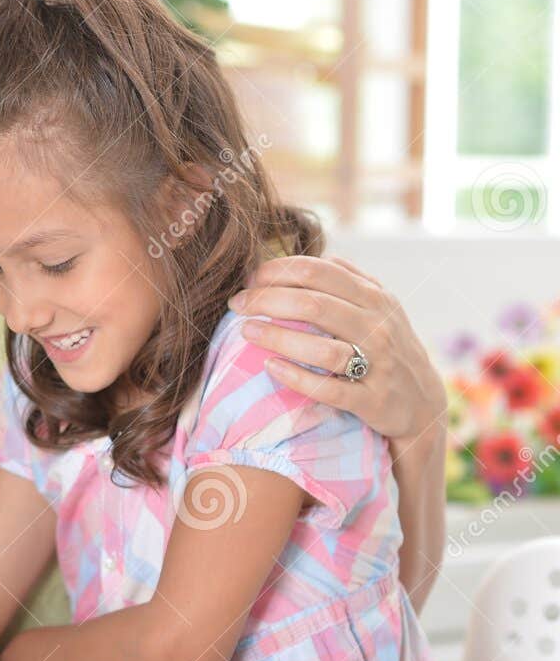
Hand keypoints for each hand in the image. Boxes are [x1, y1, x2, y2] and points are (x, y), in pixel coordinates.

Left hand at [229, 255, 446, 445]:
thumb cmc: (389, 348)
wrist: (423, 404)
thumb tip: (318, 256)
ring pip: (322, 347)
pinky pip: (329, 388)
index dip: (277, 271)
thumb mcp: (382, 308)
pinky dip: (296, 376)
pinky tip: (270, 367)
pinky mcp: (372, 400)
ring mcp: (377, 365)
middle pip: (314, 305)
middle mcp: (378, 327)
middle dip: (267, 300)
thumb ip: (352, 281)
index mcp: (375, 298)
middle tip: (237, 305)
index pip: (319, 271)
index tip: (250, 280)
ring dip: (277, 336)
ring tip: (246, 331)